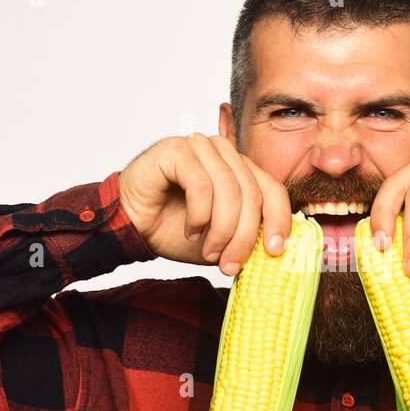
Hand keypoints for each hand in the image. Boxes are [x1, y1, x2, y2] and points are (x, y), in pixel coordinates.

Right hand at [116, 133, 292, 275]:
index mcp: (240, 169)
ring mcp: (201, 147)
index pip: (272, 190)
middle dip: (244, 236)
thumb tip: (277, 251)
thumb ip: (246, 239)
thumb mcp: (220, 240)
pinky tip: (190, 230)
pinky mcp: (177, 150)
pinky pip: (201, 184)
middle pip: (252, 193)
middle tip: (229, 263)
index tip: (275, 251)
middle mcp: (224, 153)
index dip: (279, 220)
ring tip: (209, 250)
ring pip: (230, 189)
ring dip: (221, 229)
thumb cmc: (173, 228)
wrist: (130, 224)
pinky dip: (199, 214)